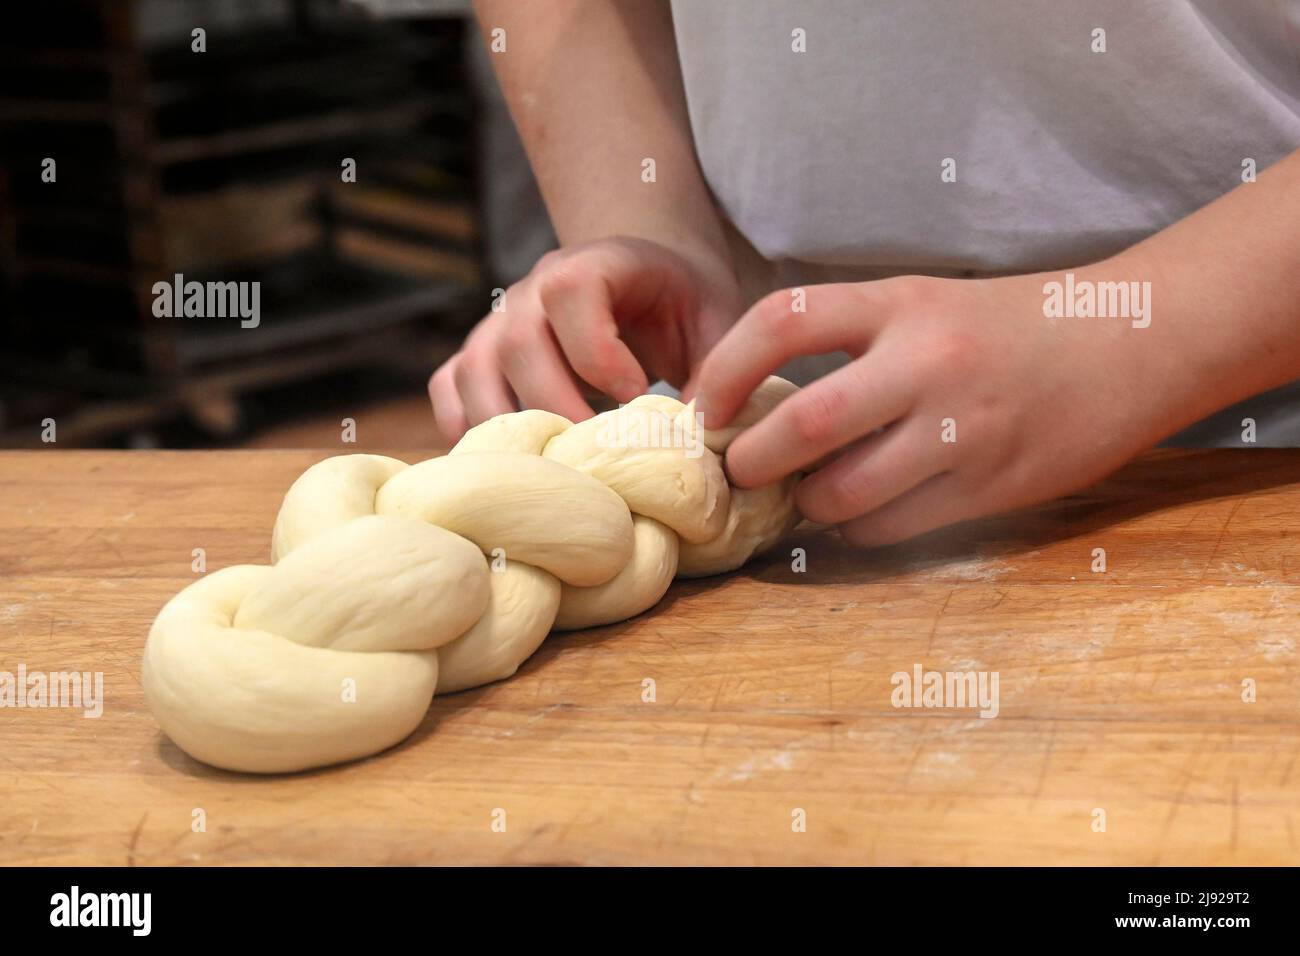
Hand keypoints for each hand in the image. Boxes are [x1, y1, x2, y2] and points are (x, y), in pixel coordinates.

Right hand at [429, 236, 741, 443]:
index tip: (637, 394)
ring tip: (557, 470)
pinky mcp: (478, 356)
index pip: (574, 290)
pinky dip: (466, 428)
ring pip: (474, 372)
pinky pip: (449, 389)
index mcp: (596, 263)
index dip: (598, 349)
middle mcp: (533, 289)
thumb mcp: (716, 326)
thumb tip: (703, 441)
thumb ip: (716, 374)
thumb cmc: (685, 305)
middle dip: (558, 409)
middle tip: (599, 458)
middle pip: (518, 344)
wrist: (649, 277)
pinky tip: (511, 464)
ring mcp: (497, 323)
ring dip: (510, 429)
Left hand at [694, 265, 1189, 545]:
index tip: (704, 407)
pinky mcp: (991, 486)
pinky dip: (858, 531)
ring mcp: (962, 429)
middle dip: (754, 460)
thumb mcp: (927, 303)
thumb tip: (760, 405)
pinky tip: (861, 517)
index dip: (726, 368)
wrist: (1130, 342)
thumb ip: (853, 342)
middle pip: (806, 423)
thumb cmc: (1009, 326)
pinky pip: (893, 528)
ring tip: (808, 497)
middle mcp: (928, 361)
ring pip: (846, 492)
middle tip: (740, 472)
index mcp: (902, 304)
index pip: (785, 320)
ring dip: (808, 506)